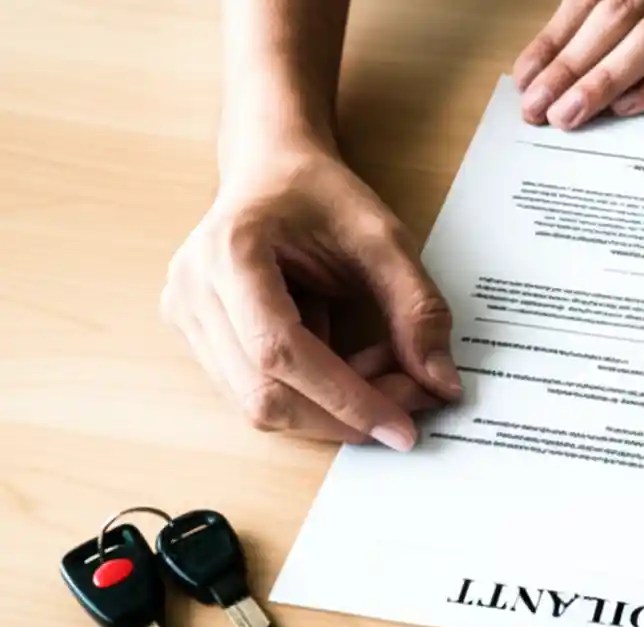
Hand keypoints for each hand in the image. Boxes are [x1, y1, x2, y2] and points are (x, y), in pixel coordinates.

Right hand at [161, 148, 461, 449]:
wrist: (271, 168)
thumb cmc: (319, 194)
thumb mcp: (384, 237)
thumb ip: (417, 307)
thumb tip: (441, 382)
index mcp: (231, 252)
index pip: (281, 351)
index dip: (344, 398)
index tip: (402, 425)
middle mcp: (193, 291)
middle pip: (263, 393)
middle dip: (343, 412)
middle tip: (409, 401)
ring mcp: (187, 318)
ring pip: (259, 404)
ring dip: (331, 408)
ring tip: (381, 368)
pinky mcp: (199, 340)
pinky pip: (257, 392)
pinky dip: (313, 396)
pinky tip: (349, 364)